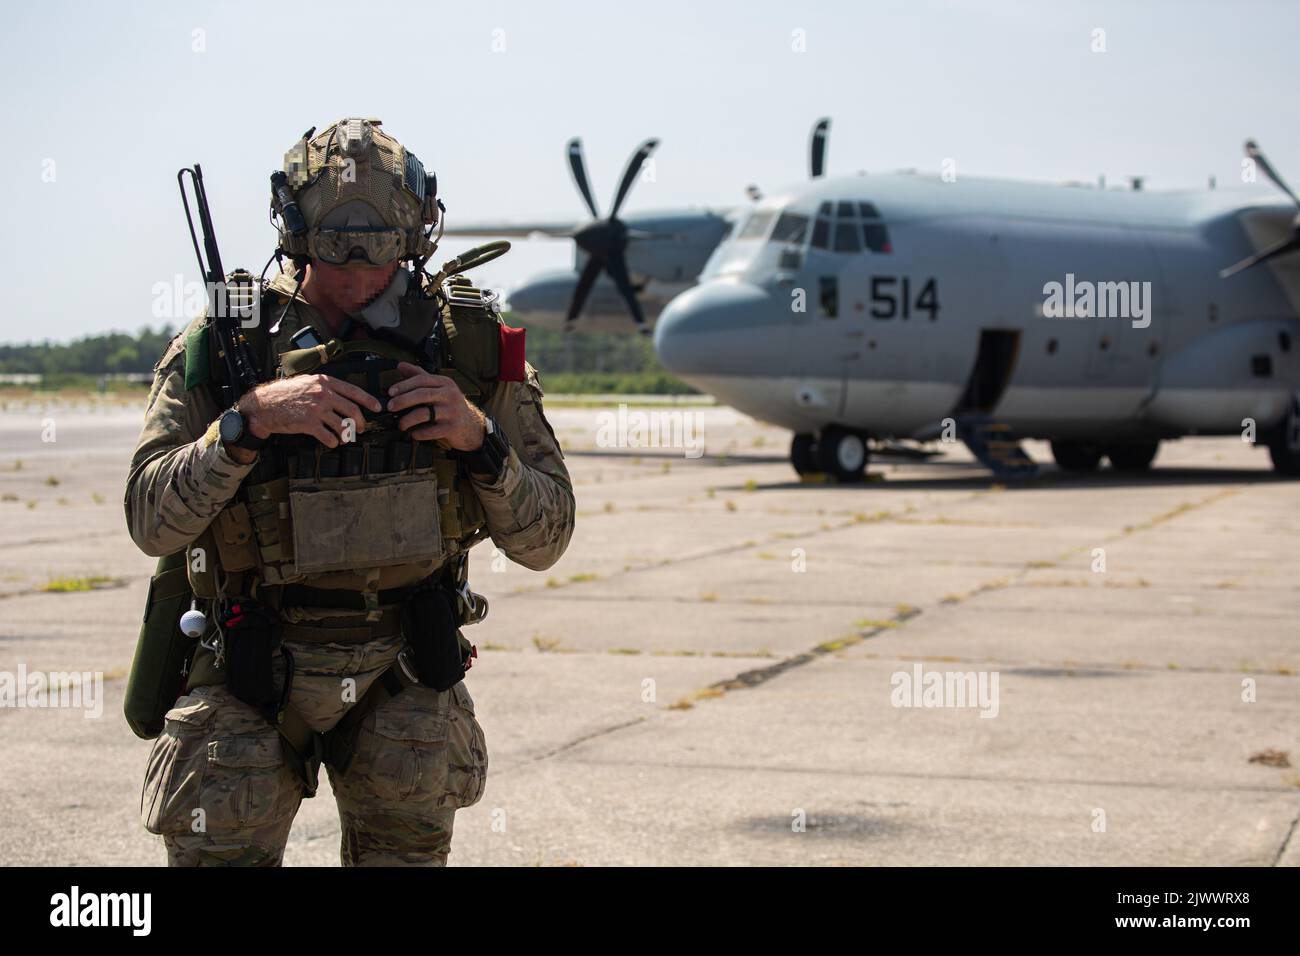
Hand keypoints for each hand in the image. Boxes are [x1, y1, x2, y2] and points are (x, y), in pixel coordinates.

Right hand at [235, 374, 381, 448]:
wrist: (264, 405)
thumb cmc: (285, 394)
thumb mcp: (307, 382)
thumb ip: (325, 386)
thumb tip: (344, 395)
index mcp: (324, 382)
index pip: (353, 391)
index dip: (368, 400)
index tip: (377, 407)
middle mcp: (322, 394)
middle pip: (352, 409)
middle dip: (361, 421)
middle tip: (362, 428)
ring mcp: (316, 409)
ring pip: (342, 424)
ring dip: (347, 434)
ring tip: (345, 437)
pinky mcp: (308, 423)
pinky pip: (328, 436)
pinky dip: (333, 442)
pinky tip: (332, 442)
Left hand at [387, 362, 485, 449]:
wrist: (471, 426)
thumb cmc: (450, 405)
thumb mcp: (439, 388)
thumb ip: (420, 376)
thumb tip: (400, 365)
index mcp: (445, 383)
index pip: (422, 380)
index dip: (404, 385)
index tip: (390, 392)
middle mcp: (450, 395)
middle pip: (422, 395)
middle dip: (403, 400)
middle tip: (390, 407)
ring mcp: (452, 411)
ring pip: (425, 413)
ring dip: (408, 420)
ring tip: (401, 424)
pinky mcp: (453, 427)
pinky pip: (432, 431)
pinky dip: (420, 433)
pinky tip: (414, 434)